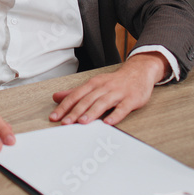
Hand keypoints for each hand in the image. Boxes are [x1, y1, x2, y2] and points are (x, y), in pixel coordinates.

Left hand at [49, 53, 167, 125]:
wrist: (139, 71)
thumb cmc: (114, 82)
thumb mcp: (94, 84)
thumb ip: (75, 92)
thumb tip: (56, 97)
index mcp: (93, 83)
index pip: (75, 96)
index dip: (64, 106)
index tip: (54, 117)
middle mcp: (104, 87)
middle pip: (87, 100)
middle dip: (75, 112)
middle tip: (65, 123)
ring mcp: (118, 93)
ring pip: (103, 103)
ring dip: (92, 112)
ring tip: (82, 122)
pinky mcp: (131, 99)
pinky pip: (123, 108)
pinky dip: (115, 115)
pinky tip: (108, 122)